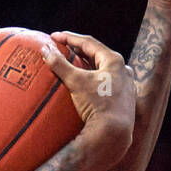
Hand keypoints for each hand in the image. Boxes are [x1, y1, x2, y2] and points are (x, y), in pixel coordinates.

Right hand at [39, 32, 135, 155]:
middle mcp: (123, 71)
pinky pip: (106, 83)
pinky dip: (93, 79)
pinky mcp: (123, 100)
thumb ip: (60, 64)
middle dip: (78, 51)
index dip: (69, 38)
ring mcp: (125, 86)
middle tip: (62, 48)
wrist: (113, 134)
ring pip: (103, 69)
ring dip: (86, 65)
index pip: (88, 43)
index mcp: (114, 61)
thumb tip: (45, 48)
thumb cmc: (97, 105)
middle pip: (97, 55)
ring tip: (72, 64)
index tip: (54, 37)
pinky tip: (85, 84)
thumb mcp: (76, 82)